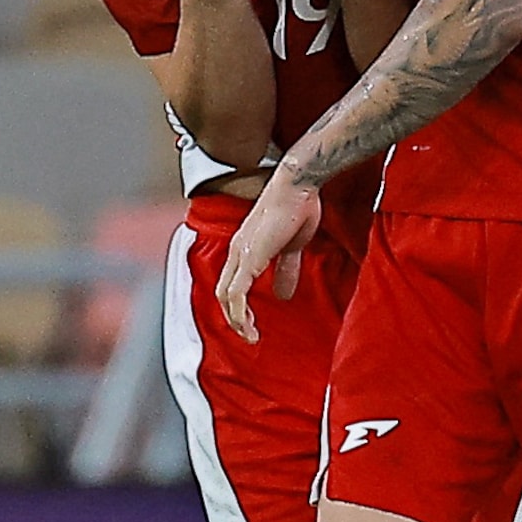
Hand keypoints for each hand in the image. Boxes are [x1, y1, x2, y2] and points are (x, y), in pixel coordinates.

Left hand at [215, 165, 321, 344]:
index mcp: (245, 246)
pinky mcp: (250, 257)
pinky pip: (236, 293)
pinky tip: (249, 325)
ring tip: (249, 336)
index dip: (237, 304)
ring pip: (226, 296)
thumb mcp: (293, 246)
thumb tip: (284, 294)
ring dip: (235, 320)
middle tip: (248, 334)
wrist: (298, 185)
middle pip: (223, 292)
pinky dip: (239, 313)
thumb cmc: (298, 206)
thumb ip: (286, 269)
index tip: (250, 321)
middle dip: (233, 317)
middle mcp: (237, 250)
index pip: (230, 282)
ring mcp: (240, 253)